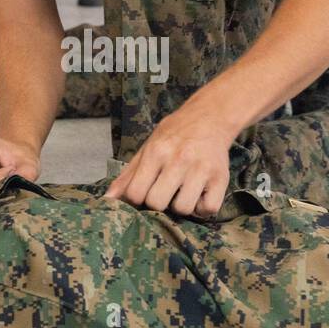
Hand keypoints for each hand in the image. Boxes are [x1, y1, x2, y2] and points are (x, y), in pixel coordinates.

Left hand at [103, 109, 232, 216]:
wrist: (210, 117)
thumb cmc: (174, 135)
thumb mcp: (148, 148)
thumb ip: (128, 176)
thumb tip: (107, 200)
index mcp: (156, 152)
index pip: (136, 193)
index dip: (138, 199)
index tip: (146, 191)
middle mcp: (178, 160)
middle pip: (157, 203)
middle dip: (159, 202)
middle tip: (166, 191)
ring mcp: (201, 169)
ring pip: (183, 209)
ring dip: (182, 206)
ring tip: (184, 191)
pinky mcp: (221, 178)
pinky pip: (208, 210)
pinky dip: (203, 208)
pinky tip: (200, 195)